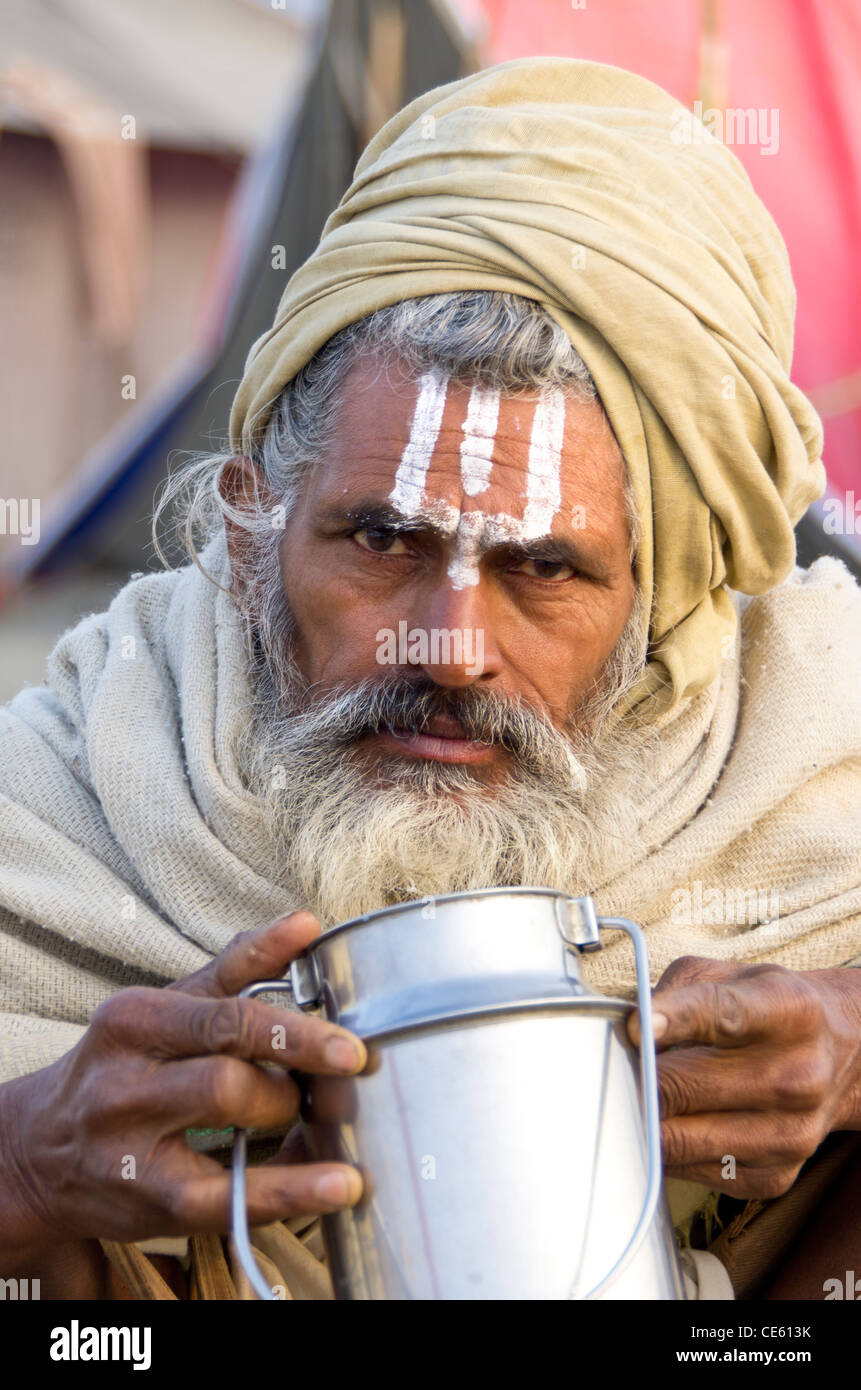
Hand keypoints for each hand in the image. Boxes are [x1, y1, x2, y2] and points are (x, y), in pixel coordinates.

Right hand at [0, 912, 365, 1255]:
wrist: (43, 1151)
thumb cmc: (126, 1066)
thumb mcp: (169, 1008)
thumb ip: (237, 967)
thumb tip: (305, 924)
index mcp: (134, 1020)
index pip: (226, 1017)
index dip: (296, 1033)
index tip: (351, 1047)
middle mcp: (123, 1083)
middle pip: (227, 1077)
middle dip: (294, 1080)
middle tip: (335, 1081)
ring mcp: (131, 1148)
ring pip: (225, 1129)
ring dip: (287, 1118)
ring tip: (318, 1116)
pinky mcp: (148, 1205)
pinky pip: (230, 1198)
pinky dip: (293, 1191)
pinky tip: (340, 1184)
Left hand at [627, 957, 860, 1197]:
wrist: (842, 1056)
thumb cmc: (769, 1010)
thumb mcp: (733, 975)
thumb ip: (676, 990)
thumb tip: (629, 1030)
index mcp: (789, 1010)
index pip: (724, 1015)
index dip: (672, 1021)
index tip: (634, 1028)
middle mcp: (799, 1075)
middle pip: (686, 1087)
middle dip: (635, 1079)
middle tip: (610, 1068)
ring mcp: (791, 1132)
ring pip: (681, 1139)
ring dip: (642, 1119)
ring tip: (628, 1097)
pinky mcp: (775, 1176)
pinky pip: (694, 1170)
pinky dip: (668, 1150)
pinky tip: (669, 1124)